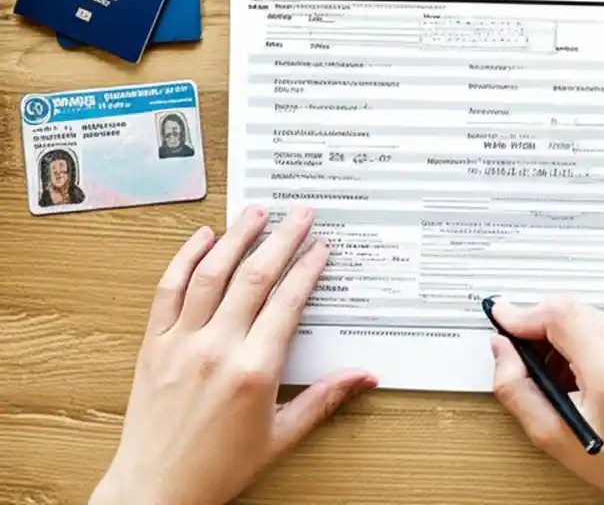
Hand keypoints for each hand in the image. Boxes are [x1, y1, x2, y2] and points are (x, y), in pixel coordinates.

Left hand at [91, 206, 376, 504]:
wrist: (156, 489)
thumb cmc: (218, 468)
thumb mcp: (282, 436)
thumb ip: (324, 399)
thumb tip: (365, 377)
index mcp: (254, 370)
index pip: (287, 301)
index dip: (307, 268)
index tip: (320, 248)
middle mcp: (217, 349)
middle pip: (254, 277)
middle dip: (281, 239)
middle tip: (298, 214)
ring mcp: (181, 343)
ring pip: (211, 274)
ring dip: (236, 237)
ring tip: (254, 213)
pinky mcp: (153, 346)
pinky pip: (168, 291)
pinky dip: (185, 259)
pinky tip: (201, 239)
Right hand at [490, 298, 603, 504]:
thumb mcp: (554, 436)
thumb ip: (518, 390)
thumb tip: (502, 352)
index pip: (559, 315)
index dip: (521, 313)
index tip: (499, 319)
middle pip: (569, 307)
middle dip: (534, 321)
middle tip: (515, 350)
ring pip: (582, 312)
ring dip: (554, 331)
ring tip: (545, 371)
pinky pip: (597, 323)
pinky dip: (573, 336)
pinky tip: (567, 369)